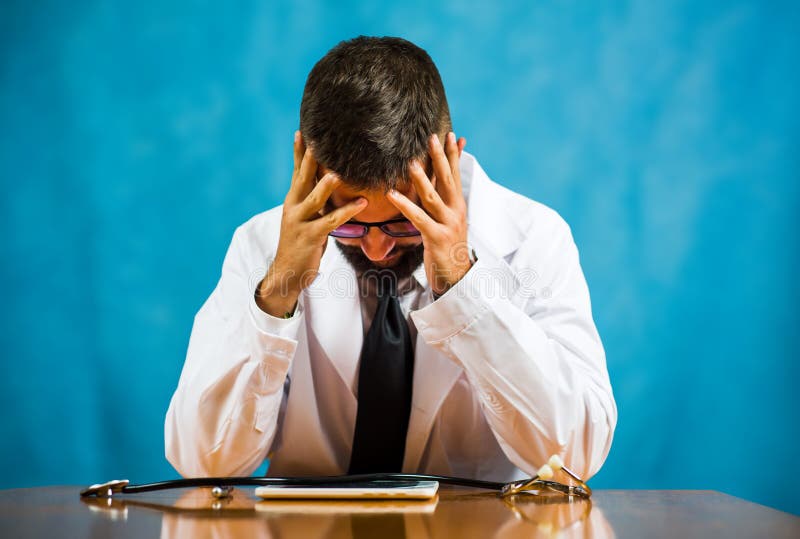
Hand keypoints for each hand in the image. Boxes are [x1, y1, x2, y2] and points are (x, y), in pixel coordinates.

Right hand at [256, 132, 367, 316]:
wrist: (287, 273)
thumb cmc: (302, 243)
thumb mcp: (307, 217)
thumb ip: (316, 200)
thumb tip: (330, 182)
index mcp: (293, 199)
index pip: (297, 170)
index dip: (299, 151)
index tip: (303, 130)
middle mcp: (293, 206)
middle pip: (303, 177)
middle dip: (310, 158)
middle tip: (319, 138)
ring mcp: (300, 221)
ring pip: (315, 198)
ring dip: (327, 184)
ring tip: (338, 171)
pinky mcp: (309, 237)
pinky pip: (331, 222)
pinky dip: (346, 212)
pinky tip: (361, 203)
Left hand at [387, 132, 469, 295]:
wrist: (458, 278)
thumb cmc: (448, 249)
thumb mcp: (448, 223)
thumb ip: (442, 204)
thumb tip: (438, 188)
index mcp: (458, 206)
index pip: (455, 175)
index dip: (453, 154)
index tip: (449, 134)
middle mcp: (456, 212)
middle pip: (447, 179)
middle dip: (440, 157)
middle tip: (432, 136)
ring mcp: (448, 224)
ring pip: (433, 197)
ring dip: (422, 178)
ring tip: (410, 162)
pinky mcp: (436, 238)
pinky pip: (418, 218)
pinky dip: (405, 204)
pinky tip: (392, 194)